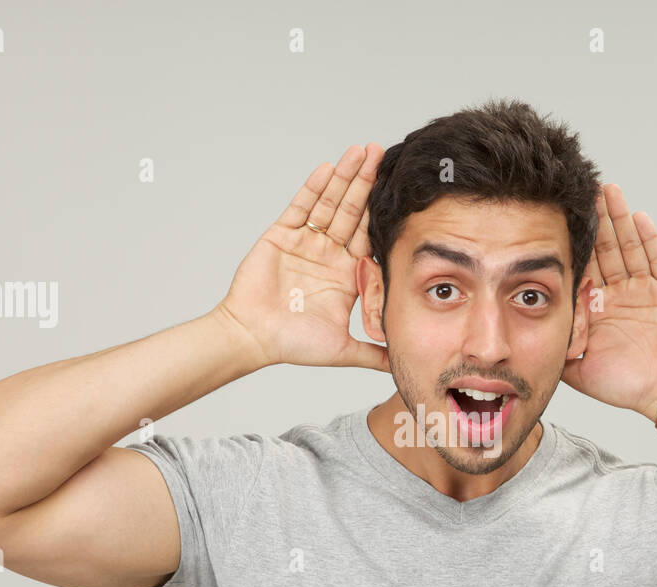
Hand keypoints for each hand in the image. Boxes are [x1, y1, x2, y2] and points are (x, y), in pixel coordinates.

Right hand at [216, 143, 389, 372]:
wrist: (253, 338)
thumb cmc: (292, 344)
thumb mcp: (343, 350)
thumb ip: (373, 354)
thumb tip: (402, 365)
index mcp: (345, 274)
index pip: (368, 236)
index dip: (381, 213)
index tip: (400, 191)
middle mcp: (327, 254)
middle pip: (351, 211)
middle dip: (366, 182)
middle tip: (383, 152)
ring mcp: (304, 243)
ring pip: (329, 203)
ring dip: (344, 177)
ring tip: (360, 151)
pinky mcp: (281, 236)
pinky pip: (300, 207)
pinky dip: (314, 189)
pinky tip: (328, 169)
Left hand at [561, 184, 656, 420]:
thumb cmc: (624, 386)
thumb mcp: (578, 370)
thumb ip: (556, 352)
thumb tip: (523, 342)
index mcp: (597, 308)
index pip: (583, 268)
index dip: (573, 245)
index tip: (557, 219)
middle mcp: (619, 294)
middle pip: (605, 249)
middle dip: (595, 221)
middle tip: (583, 191)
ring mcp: (644, 290)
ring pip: (629, 247)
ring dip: (619, 219)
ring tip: (608, 191)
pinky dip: (648, 238)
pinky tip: (637, 217)